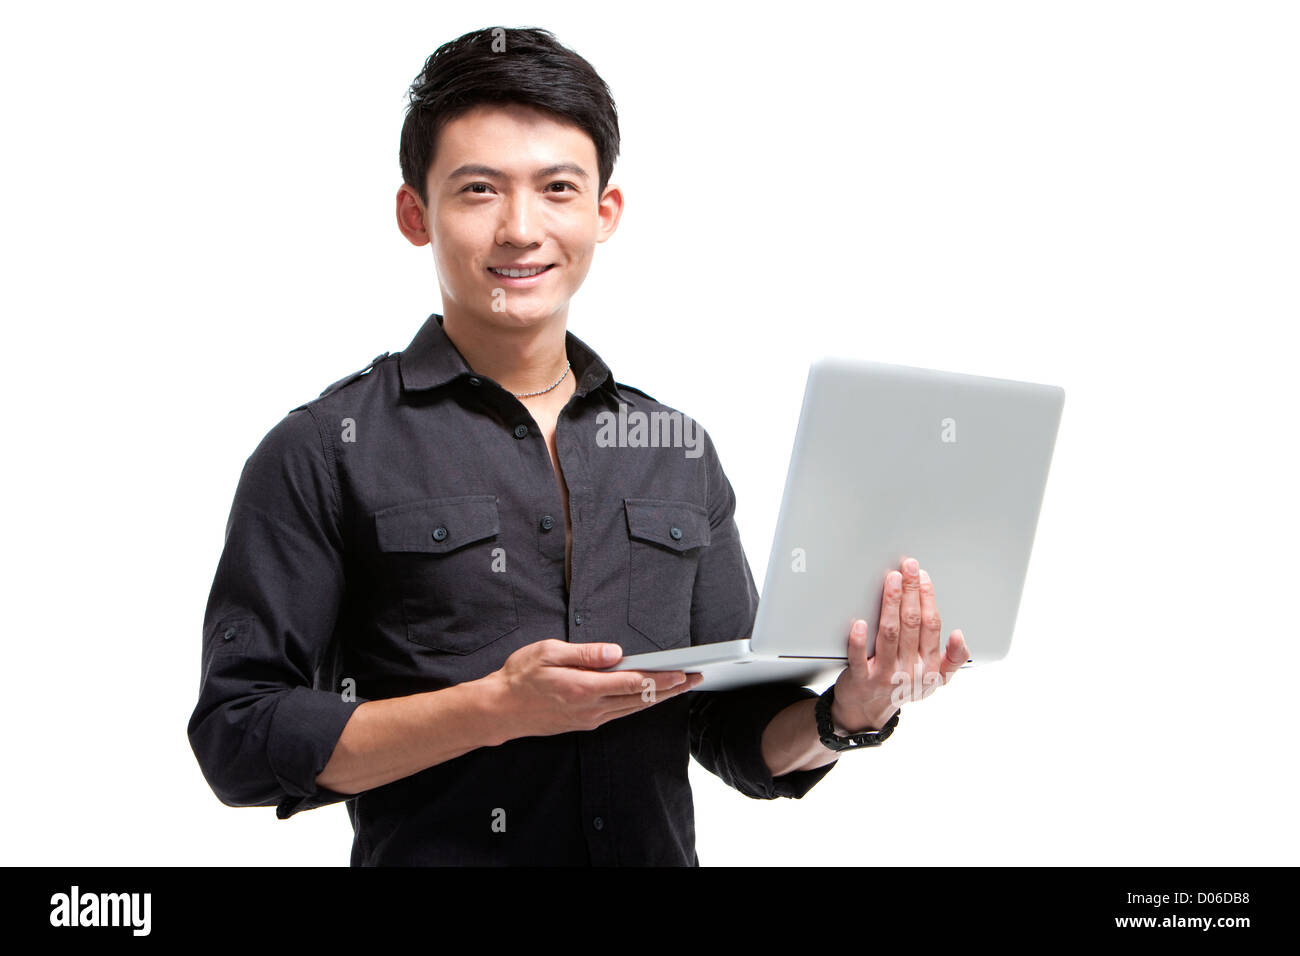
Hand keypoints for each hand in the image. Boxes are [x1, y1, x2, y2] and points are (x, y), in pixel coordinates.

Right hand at [488, 639, 702, 737]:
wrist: (499, 710)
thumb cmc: (520, 677)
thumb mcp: (548, 652)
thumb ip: (585, 653)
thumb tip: (616, 652)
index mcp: (585, 688)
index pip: (633, 683)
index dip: (662, 678)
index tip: (683, 672)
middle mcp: (591, 708)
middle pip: (640, 698)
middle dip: (670, 688)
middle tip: (695, 678)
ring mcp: (589, 719)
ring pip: (632, 708)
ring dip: (658, 697)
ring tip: (680, 686)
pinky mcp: (584, 723)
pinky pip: (619, 713)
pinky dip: (638, 704)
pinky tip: (647, 696)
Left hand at [830, 556, 968, 732]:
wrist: (869, 712)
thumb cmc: (902, 688)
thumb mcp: (936, 679)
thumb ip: (953, 659)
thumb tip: (960, 636)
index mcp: (929, 667)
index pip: (932, 626)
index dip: (928, 599)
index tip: (923, 577)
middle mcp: (909, 670)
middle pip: (912, 624)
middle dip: (911, 591)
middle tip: (908, 567)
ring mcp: (885, 674)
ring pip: (890, 633)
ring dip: (891, 604)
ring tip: (891, 580)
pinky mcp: (861, 679)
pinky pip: (859, 657)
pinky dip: (859, 640)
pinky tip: (859, 622)